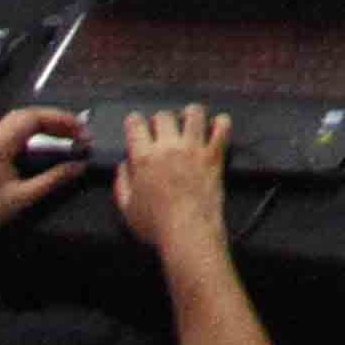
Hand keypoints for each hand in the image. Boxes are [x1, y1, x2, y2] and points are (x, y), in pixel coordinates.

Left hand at [0, 103, 93, 236]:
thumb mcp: (20, 198)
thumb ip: (52, 179)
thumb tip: (79, 166)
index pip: (33, 117)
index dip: (61, 120)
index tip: (82, 132)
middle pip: (26, 116)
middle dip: (56, 121)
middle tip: (80, 134)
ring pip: (18, 122)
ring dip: (44, 126)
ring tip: (67, 137)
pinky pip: (10, 132)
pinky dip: (31, 135)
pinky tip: (43, 146)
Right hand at [109, 106, 233, 256]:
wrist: (189, 232)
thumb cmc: (156, 225)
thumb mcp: (126, 208)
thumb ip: (122, 183)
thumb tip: (123, 165)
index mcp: (144, 157)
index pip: (136, 124)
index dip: (134, 121)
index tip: (137, 124)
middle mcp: (169, 147)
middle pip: (164, 115)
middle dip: (161, 119)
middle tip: (163, 129)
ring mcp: (194, 149)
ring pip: (194, 113)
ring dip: (189, 114)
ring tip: (189, 122)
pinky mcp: (215, 155)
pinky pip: (222, 128)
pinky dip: (221, 123)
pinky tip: (216, 127)